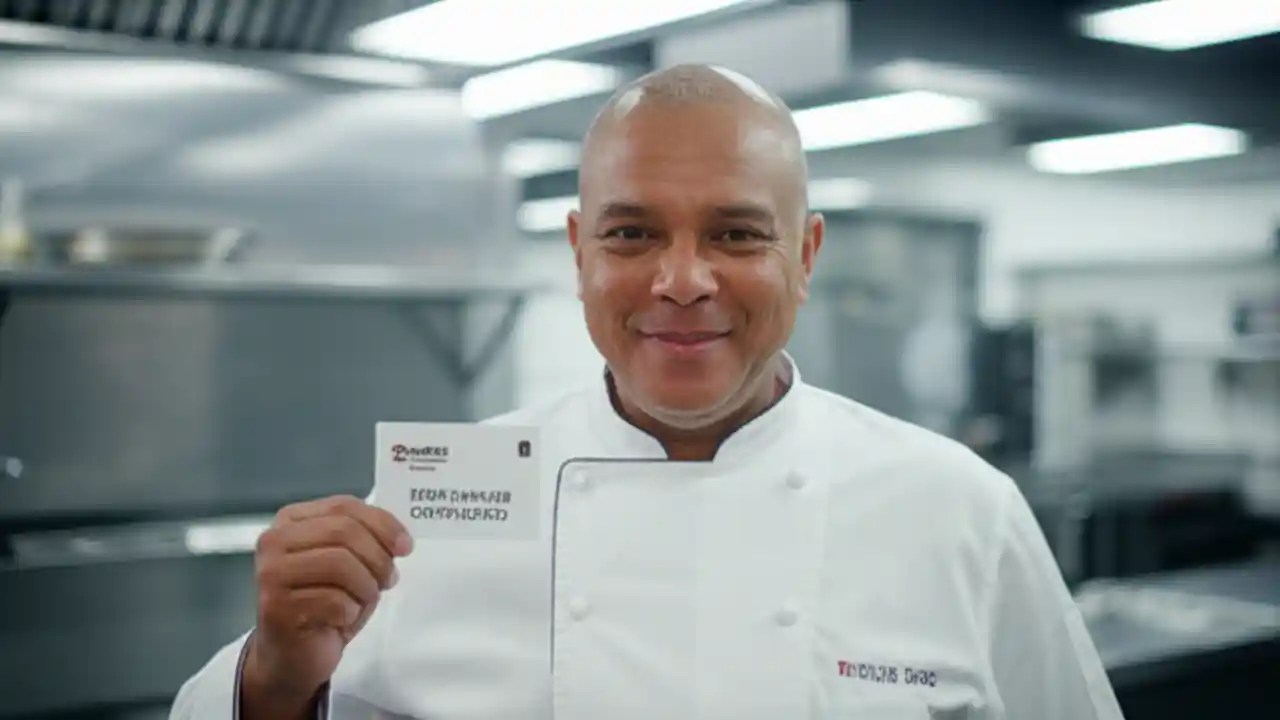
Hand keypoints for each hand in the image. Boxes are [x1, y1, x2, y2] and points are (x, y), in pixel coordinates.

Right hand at [241, 495, 412, 716]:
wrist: (293, 655)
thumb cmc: (324, 603)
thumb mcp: (350, 562)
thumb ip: (367, 540)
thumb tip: (400, 541)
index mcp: (292, 520)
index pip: (344, 505)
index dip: (382, 524)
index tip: (406, 547)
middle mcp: (275, 540)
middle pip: (343, 532)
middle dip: (377, 558)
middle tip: (389, 580)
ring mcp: (272, 573)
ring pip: (340, 565)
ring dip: (366, 587)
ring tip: (364, 601)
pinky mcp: (276, 607)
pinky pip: (334, 601)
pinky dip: (351, 611)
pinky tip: (342, 620)